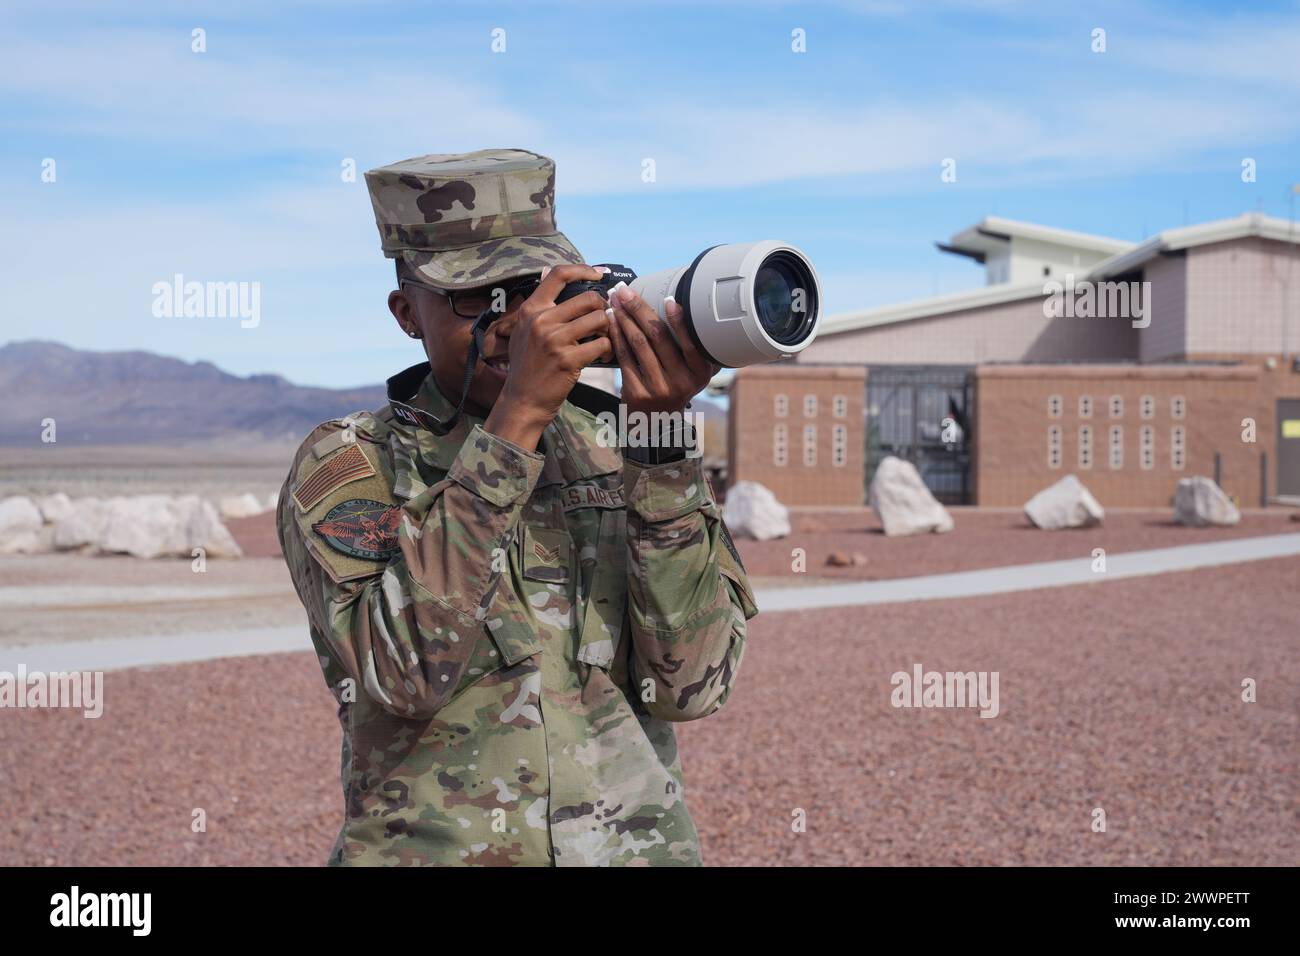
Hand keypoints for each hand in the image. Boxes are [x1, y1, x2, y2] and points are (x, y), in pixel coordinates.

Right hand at [483, 264, 611, 449]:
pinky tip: (603, 356)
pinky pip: (602, 344)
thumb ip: (538, 306)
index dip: (583, 270)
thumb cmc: (527, 366)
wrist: (523, 400)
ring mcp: (554, 340)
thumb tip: (547, 274)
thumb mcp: (523, 331)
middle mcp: (541, 321)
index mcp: (531, 310)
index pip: (558, 275)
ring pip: (599, 320)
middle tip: (604, 322)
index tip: (599, 274)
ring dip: (608, 330)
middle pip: (589, 298)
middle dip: (604, 309)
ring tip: (604, 340)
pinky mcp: (568, 359)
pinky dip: (608, 349)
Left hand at [606, 284, 719, 414]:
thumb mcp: (690, 372)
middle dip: (639, 309)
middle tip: (624, 291)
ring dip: (624, 318)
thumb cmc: (674, 386)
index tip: (668, 298)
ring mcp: (658, 388)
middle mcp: (682, 382)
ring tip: (614, 301)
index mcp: (699, 373)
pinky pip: (625, 357)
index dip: (679, 320)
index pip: (690, 342)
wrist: (657, 423)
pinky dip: (617, 335)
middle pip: (658, 337)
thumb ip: (689, 348)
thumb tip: (677, 306)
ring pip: (638, 344)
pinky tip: (611, 321)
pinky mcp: (637, 393)